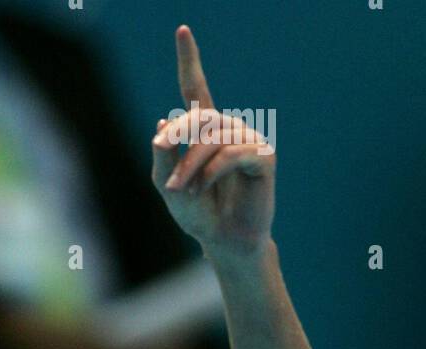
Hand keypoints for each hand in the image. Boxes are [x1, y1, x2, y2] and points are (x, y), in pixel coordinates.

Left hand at [151, 26, 274, 260]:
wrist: (224, 241)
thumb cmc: (198, 213)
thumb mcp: (169, 186)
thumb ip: (163, 158)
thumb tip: (161, 124)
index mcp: (204, 130)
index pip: (196, 89)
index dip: (190, 60)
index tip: (182, 30)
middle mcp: (228, 128)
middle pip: (199, 119)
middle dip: (179, 144)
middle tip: (168, 180)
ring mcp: (248, 140)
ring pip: (213, 138)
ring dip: (192, 166)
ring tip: (182, 190)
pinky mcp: (263, 157)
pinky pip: (233, 154)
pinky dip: (212, 172)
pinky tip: (202, 188)